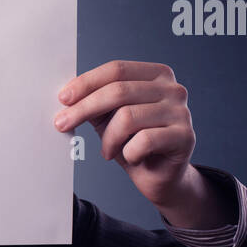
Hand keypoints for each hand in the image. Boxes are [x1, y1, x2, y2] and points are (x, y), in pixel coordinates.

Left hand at [52, 60, 232, 228]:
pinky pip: (144, 141)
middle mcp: (173, 89)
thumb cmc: (133, 143)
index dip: (86, 83)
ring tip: (107, 151)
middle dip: (84, 108)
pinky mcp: (185, 137)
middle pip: (119, 91)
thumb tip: (66, 94)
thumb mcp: (108, 118)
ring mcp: (181, 112)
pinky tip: (131, 158)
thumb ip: (94, 101)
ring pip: (127, 117)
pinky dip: (128, 153)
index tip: (63, 98)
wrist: (160, 176)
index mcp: (156, 75)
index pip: (116, 70)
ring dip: (108, 139)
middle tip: (62, 123)